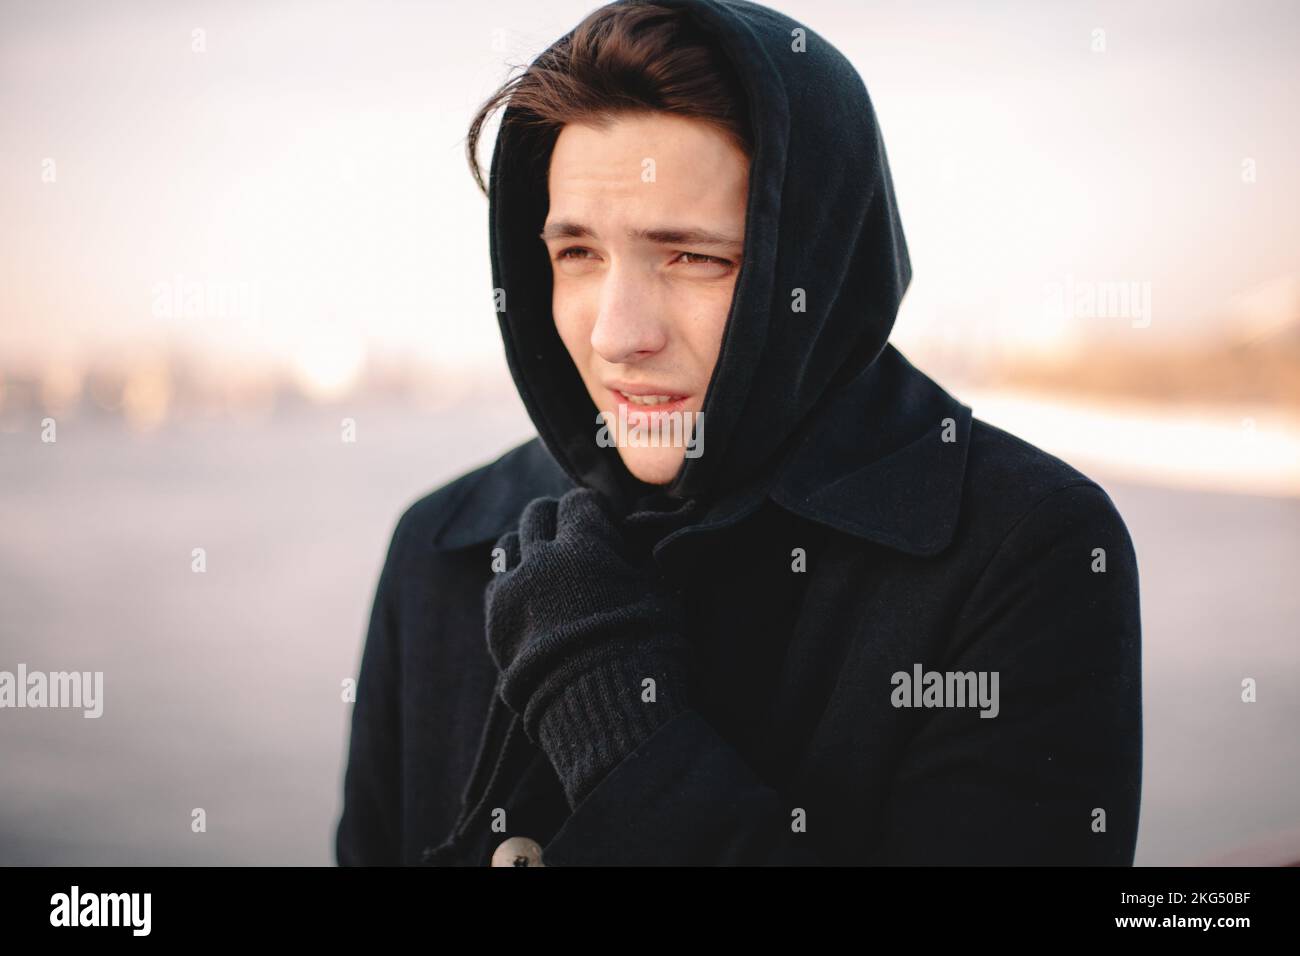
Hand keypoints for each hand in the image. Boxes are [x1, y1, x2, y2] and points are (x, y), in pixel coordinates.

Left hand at [484, 486, 694, 807]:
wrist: (605, 714)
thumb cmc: (646, 651)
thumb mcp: (661, 594)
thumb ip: (646, 557)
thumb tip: (646, 535)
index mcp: (583, 547)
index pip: (578, 502)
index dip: (594, 512)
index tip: (605, 526)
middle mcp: (540, 561)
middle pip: (537, 514)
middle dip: (557, 520)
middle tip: (575, 541)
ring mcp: (512, 593)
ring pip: (509, 545)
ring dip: (528, 548)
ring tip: (548, 569)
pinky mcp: (496, 625)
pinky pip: (496, 586)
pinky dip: (512, 584)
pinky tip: (532, 600)